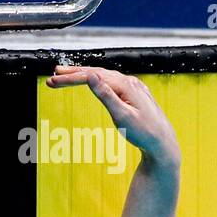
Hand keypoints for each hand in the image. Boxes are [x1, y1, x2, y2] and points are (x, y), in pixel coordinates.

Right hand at [47, 65, 180, 168]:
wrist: (163, 144)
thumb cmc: (145, 133)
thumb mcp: (122, 116)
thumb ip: (106, 95)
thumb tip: (91, 76)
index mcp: (126, 85)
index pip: (92, 76)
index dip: (71, 78)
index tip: (53, 81)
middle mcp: (130, 82)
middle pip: (97, 73)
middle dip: (74, 74)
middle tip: (53, 77)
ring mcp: (134, 87)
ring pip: (105, 76)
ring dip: (85, 76)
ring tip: (66, 76)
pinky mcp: (135, 94)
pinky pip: (113, 82)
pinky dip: (98, 80)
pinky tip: (92, 80)